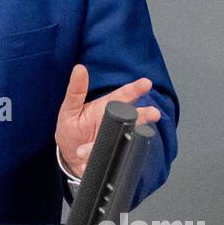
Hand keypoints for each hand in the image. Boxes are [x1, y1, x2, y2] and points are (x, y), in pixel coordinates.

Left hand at [55, 64, 161, 178]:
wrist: (70, 156)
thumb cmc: (72, 128)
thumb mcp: (70, 108)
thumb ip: (76, 90)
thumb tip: (79, 68)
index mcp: (107, 108)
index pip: (123, 96)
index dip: (135, 89)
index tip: (146, 83)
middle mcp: (116, 123)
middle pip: (134, 117)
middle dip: (144, 115)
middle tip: (154, 113)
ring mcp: (116, 140)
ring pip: (127, 137)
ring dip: (130, 137)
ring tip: (133, 134)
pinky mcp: (112, 156)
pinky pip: (113, 156)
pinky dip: (98, 156)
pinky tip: (88, 156)